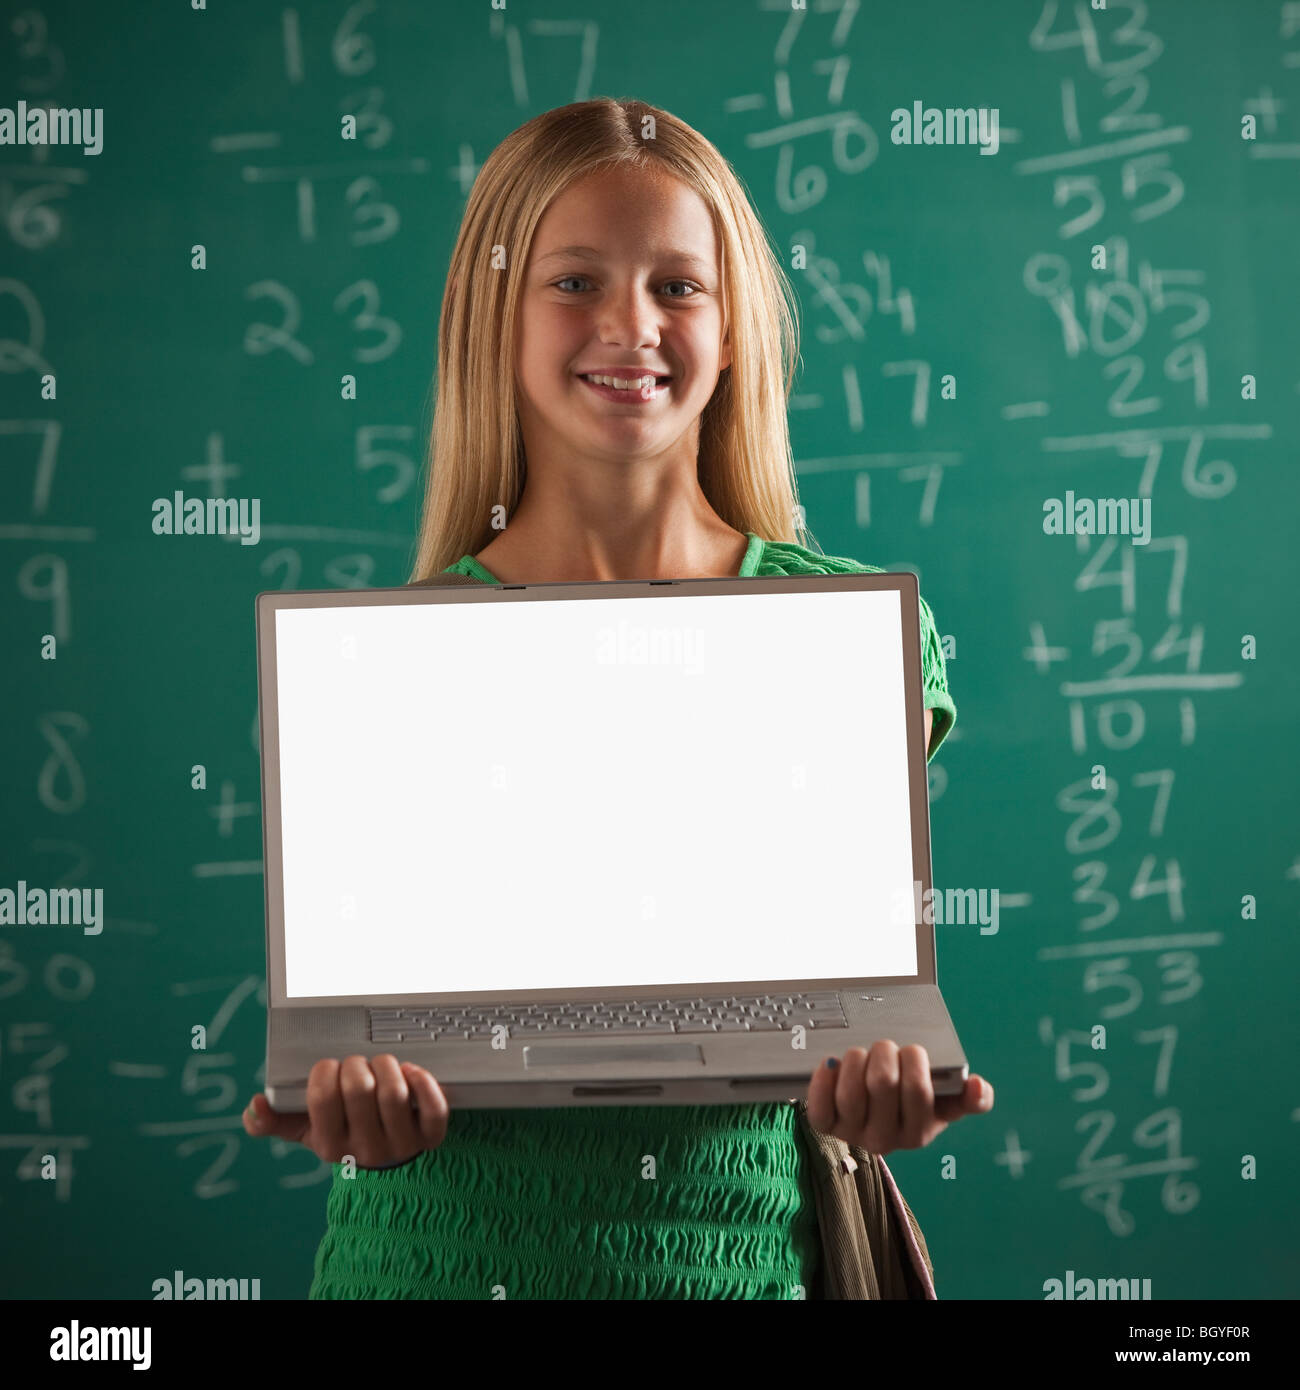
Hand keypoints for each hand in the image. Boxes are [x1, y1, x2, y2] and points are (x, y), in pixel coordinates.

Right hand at [242, 1054, 448, 1168]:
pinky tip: (412, 1072)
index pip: (322, 1098)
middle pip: (360, 1090)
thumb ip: (274, 1119)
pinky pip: (433, 1108)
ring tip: (381, 1065)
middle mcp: (366, 1149)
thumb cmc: (342, 1131)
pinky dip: (424, 1082)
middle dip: (356, 1064)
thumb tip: (255, 1106)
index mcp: (331, 1145)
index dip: (324, 1071)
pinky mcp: (430, 1136)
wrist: (382, 1157)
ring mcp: (401, 1144)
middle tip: (356, 1065)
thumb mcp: (305, 1130)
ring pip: (395, 1093)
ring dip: (387, 1066)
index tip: (328, 1067)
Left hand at [804, 1041, 991, 1155]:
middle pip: (883, 1084)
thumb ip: (970, 1097)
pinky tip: (831, 1064)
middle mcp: (884, 1140)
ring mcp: (852, 1134)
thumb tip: (978, 1085)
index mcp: (918, 1133)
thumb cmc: (911, 1103)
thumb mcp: (945, 1102)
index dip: (915, 1060)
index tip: (912, 1050)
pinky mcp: (826, 1126)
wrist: (874, 1118)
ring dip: (856, 1059)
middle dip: (885, 1052)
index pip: (919, 1092)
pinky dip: (823, 1080)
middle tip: (886, 1047)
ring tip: (862, 1053)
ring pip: (851, 1093)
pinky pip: (819, 1108)